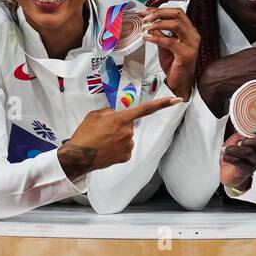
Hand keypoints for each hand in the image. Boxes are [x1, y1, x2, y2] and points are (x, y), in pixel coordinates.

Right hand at [56, 96, 183, 180]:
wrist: (79, 156)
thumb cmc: (85, 135)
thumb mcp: (95, 115)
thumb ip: (110, 112)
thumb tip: (116, 114)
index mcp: (121, 118)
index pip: (146, 109)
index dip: (163, 104)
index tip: (176, 100)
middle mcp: (128, 132)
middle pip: (129, 125)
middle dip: (119, 126)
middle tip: (103, 132)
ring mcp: (129, 145)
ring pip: (127, 137)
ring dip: (117, 138)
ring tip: (102, 142)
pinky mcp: (127, 156)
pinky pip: (125, 148)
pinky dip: (117, 148)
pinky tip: (106, 149)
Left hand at [140, 7, 199, 101]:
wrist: (180, 83)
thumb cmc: (174, 65)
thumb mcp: (165, 44)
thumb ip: (160, 32)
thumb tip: (148, 21)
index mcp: (190, 31)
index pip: (176, 12)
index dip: (159, 9)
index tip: (144, 11)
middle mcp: (193, 35)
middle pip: (177, 14)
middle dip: (159, 13)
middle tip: (145, 18)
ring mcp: (191, 44)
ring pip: (176, 24)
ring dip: (158, 23)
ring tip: (146, 27)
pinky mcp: (186, 54)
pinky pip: (170, 42)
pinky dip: (157, 38)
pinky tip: (148, 38)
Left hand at [220, 129, 255, 190]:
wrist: (228, 170)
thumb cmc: (236, 151)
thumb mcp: (239, 137)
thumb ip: (243, 132)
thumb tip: (243, 128)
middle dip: (253, 140)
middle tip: (242, 141)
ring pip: (249, 152)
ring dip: (236, 149)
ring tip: (228, 149)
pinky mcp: (248, 169)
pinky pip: (240, 162)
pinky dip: (230, 157)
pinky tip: (226, 155)